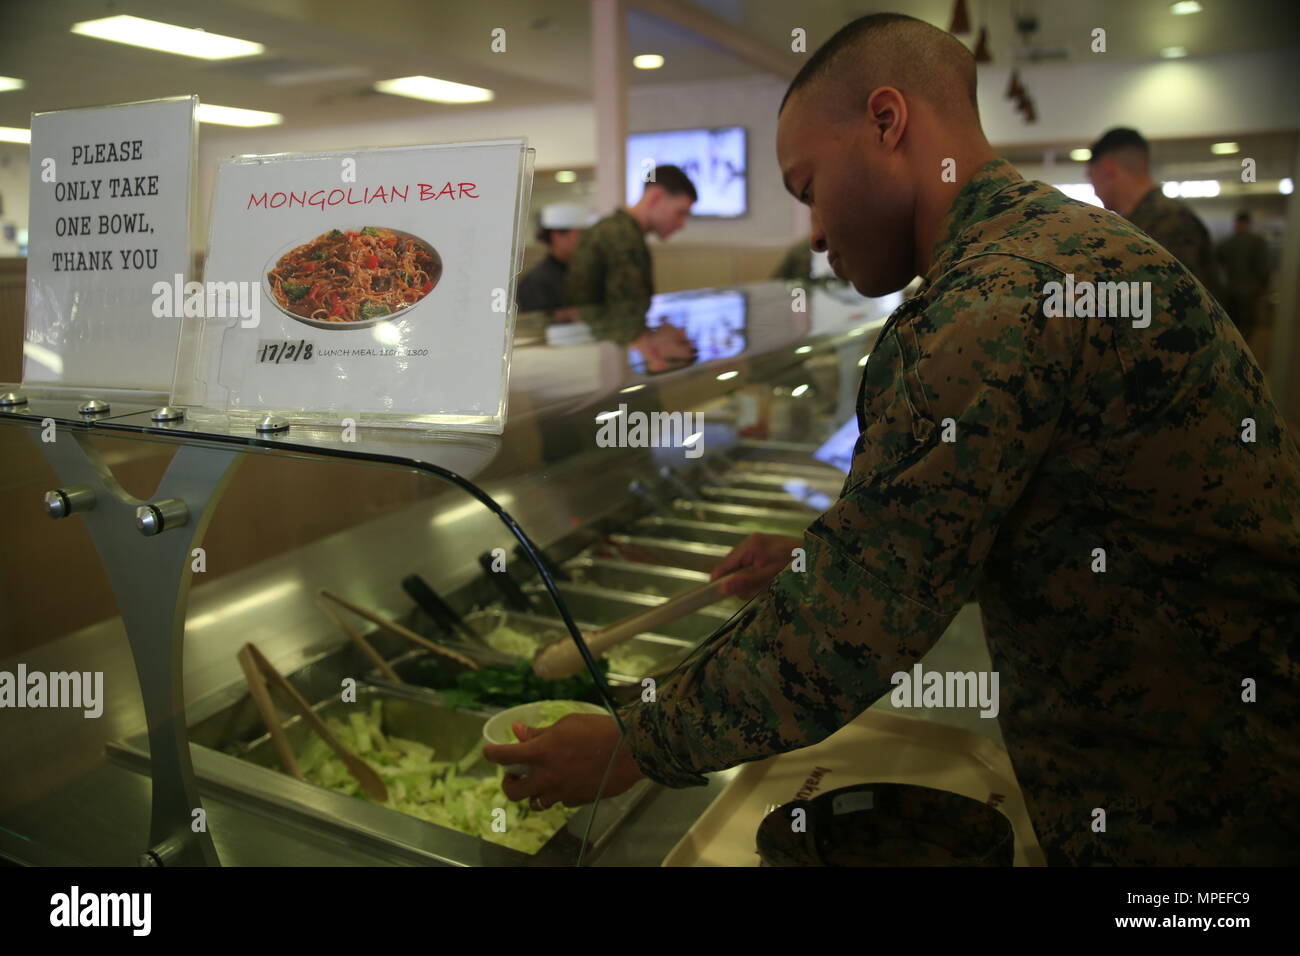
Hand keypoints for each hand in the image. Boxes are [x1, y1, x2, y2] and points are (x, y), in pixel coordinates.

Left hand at [481, 714, 643, 808]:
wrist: (630, 750)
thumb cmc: (599, 729)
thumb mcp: (566, 723)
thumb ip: (539, 732)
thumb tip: (517, 731)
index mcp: (541, 752)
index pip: (504, 756)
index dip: (491, 753)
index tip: (488, 751)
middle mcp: (547, 776)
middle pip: (513, 791)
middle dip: (508, 783)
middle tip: (514, 775)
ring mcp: (562, 792)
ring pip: (536, 802)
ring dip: (533, 792)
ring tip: (539, 781)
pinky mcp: (577, 800)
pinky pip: (560, 801)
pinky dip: (558, 794)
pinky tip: (566, 781)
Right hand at [711, 532, 803, 598]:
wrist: (820, 555)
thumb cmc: (796, 566)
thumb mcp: (770, 577)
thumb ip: (746, 582)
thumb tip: (720, 589)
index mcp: (749, 545)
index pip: (724, 566)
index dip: (719, 582)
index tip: (719, 598)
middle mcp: (751, 542)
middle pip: (732, 568)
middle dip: (742, 583)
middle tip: (758, 591)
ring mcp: (758, 544)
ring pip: (743, 569)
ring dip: (752, 582)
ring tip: (769, 585)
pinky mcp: (766, 549)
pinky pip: (752, 566)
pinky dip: (758, 576)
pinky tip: (771, 580)